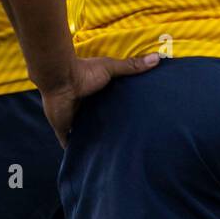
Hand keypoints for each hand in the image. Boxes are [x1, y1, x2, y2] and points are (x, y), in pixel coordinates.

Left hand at [40, 53, 159, 146]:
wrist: (61, 80)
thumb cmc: (84, 72)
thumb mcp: (111, 68)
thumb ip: (131, 66)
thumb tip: (158, 58)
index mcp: (94, 95)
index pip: (107, 107)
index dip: (117, 115)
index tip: (132, 124)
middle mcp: (83, 108)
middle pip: (96, 122)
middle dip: (105, 130)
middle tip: (123, 143)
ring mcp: (73, 120)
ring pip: (84, 134)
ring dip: (91, 142)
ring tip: (108, 156)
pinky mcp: (63, 129)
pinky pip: (69, 144)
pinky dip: (75, 151)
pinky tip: (85, 161)